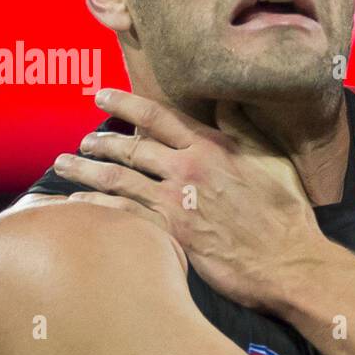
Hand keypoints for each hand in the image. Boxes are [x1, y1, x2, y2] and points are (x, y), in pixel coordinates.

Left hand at [53, 89, 321, 312]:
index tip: (102, 93)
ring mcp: (175, 201)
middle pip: (130, 145)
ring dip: (85, 169)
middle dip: (100, 140)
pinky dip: (95, 208)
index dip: (125, 101)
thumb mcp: (274, 162)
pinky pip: (120, 215)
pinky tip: (77, 206)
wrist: (289, 261)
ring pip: (116, 178)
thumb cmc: (287, 215)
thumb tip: (229, 106)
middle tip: (82, 141)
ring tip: (65, 165)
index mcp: (212, 147)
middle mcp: (187, 168)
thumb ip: (246, 133)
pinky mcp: (169, 234)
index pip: (158, 115)